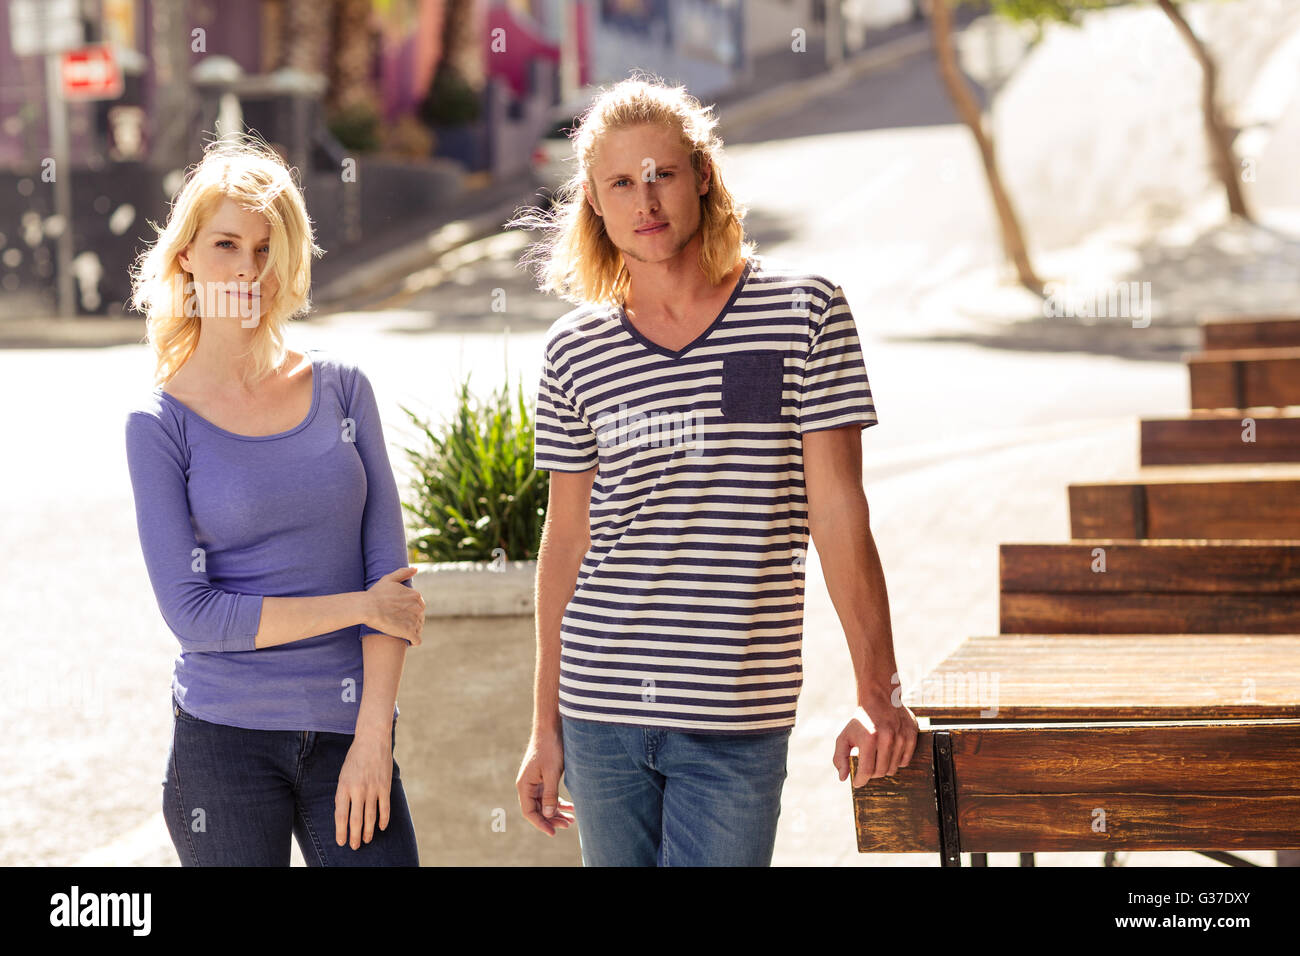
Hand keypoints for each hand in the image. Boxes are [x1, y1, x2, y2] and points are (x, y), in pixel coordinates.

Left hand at [335, 732, 392, 849]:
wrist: (372, 740)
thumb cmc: (355, 759)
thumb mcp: (343, 775)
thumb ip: (344, 794)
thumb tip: (345, 814)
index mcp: (344, 787)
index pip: (341, 815)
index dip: (341, 831)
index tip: (341, 842)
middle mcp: (358, 790)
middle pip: (356, 819)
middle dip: (354, 836)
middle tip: (354, 847)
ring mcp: (372, 788)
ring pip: (370, 816)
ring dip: (368, 831)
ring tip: (366, 840)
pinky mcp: (385, 786)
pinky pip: (384, 807)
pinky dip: (383, 819)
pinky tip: (381, 827)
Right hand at [364, 567, 424, 645]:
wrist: (367, 608)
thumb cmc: (376, 593)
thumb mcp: (390, 578)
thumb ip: (404, 572)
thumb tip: (416, 569)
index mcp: (415, 595)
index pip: (419, 605)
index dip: (411, 610)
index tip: (403, 614)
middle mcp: (418, 607)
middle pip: (420, 617)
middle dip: (413, 621)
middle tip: (402, 625)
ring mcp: (414, 620)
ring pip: (419, 628)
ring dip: (413, 631)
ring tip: (404, 633)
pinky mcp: (409, 632)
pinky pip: (417, 640)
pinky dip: (415, 641)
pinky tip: (410, 642)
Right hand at [515, 728, 574, 835]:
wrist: (551, 728)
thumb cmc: (550, 748)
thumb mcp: (551, 772)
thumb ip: (549, 794)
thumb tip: (548, 814)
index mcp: (524, 785)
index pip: (529, 812)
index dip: (541, 824)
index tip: (553, 832)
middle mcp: (528, 785)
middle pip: (537, 810)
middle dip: (552, 819)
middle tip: (569, 825)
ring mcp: (536, 781)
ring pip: (545, 803)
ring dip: (557, 812)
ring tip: (572, 820)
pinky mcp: (544, 777)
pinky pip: (550, 795)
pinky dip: (559, 802)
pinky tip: (571, 807)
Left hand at [833, 693, 918, 786]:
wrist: (879, 699)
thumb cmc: (860, 721)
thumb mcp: (844, 736)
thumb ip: (840, 758)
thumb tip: (843, 778)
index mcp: (869, 738)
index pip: (867, 771)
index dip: (861, 780)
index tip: (857, 782)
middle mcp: (887, 738)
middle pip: (880, 772)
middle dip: (871, 774)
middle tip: (867, 766)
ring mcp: (901, 737)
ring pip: (893, 768)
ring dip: (884, 767)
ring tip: (877, 756)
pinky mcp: (912, 735)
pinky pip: (905, 761)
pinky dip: (896, 761)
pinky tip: (889, 752)